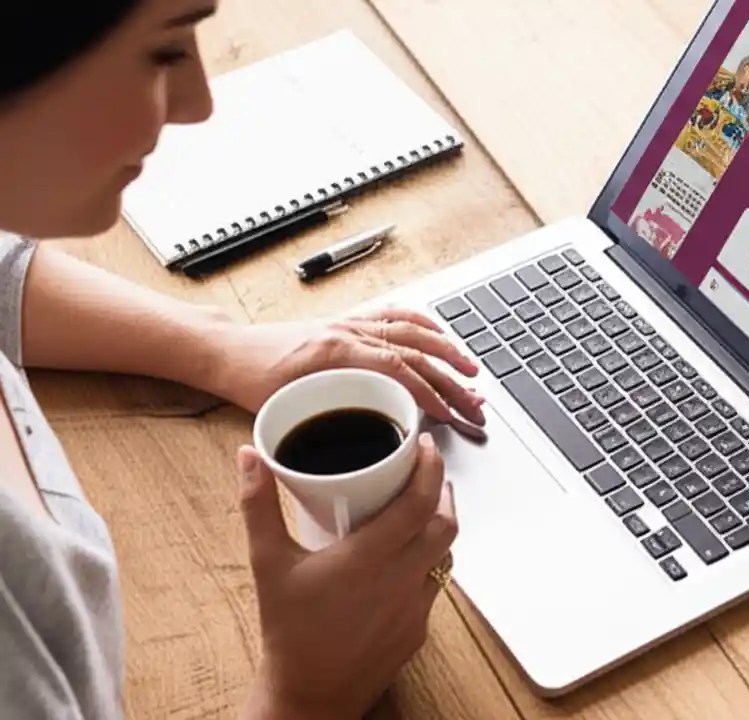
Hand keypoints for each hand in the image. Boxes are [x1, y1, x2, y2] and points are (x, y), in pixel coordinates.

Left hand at [208, 307, 484, 425]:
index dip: (430, 392)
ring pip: (411, 331)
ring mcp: (350, 325)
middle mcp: (348, 334)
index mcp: (335, 354)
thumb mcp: (284, 411)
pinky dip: (422, 324)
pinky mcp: (349, 323)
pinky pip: (393, 316)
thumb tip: (361, 453)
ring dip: (447, 350)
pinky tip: (440, 336)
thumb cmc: (250, 381)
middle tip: (475, 403)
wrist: (228, 351)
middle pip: (415, 352)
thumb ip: (322, 424)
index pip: (398, 369)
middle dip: (451, 380)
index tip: (451, 414)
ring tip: (472, 370)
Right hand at [237, 436, 455, 719]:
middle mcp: (402, 580)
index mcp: (370, 558)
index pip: (419, 502)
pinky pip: (435, 586)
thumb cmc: (288, 631)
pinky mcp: (419, 629)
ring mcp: (416, 607)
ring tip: (422, 508)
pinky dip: (428, 563)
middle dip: (443, 492)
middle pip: (446, 524)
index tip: (425, 446)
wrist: (307, 695)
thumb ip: (259, 505)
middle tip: (427, 472)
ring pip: (446, 555)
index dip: (429, 468)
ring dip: (439, 527)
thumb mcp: (268, 563)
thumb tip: (248, 456)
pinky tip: (407, 558)